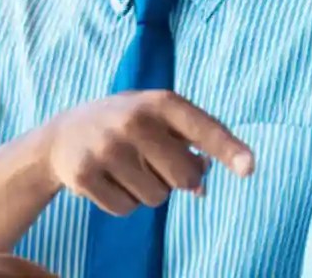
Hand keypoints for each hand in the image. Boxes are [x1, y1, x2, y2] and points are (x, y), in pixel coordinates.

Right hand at [43, 90, 253, 214]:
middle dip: (174, 179)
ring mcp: (106, 148)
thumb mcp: (156, 118)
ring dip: (147, 191)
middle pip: (184, 177)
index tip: (249, 168)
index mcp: (158, 102)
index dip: (228, 149)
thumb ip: (189, 144)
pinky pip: (126, 209)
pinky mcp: (84, 174)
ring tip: (125, 168)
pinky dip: (122, 201)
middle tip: (150, 161)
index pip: (202, 127)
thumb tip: (201, 186)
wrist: (62, 134)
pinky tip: (107, 179)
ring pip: (156, 198)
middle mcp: (132, 121)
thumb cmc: (126, 126)